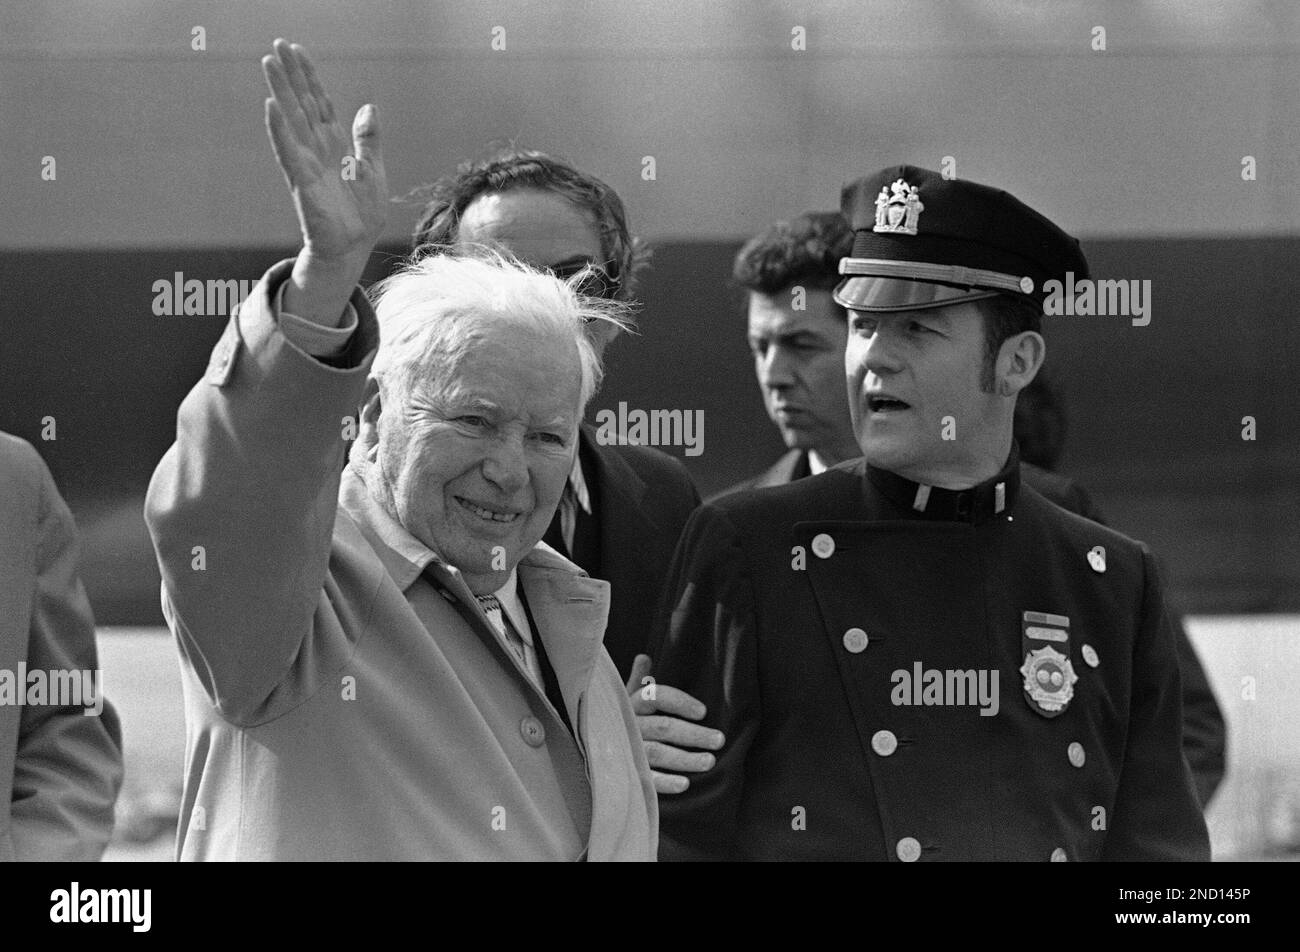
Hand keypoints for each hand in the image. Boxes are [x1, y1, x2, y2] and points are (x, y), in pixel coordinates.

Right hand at [261, 39, 387, 321]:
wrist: (354, 248)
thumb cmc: (361, 214)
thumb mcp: (373, 169)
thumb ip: (368, 139)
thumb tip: (368, 107)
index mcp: (334, 144)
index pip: (320, 102)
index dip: (309, 77)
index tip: (297, 50)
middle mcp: (317, 149)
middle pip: (302, 103)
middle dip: (290, 75)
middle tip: (276, 45)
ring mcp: (307, 163)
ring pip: (292, 120)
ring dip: (280, 91)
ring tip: (268, 63)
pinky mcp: (302, 181)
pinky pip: (288, 151)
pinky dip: (280, 129)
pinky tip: (271, 106)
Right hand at [626, 654, 724, 794]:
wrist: (591, 748)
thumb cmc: (615, 720)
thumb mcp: (622, 699)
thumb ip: (637, 681)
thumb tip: (643, 657)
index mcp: (631, 703)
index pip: (656, 696)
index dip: (680, 702)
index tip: (703, 711)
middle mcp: (629, 725)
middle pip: (664, 727)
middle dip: (693, 734)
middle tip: (719, 740)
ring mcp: (627, 749)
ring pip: (658, 752)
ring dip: (685, 758)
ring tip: (710, 761)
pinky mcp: (627, 772)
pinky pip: (646, 778)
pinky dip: (665, 782)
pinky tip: (685, 784)